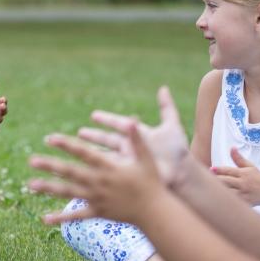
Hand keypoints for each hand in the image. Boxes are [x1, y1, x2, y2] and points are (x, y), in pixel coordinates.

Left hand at [29, 118, 167, 226]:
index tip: (50, 138)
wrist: (155, 212)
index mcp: (109, 167)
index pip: (83, 153)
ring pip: (68, 193)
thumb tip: (131, 121)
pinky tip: (44, 219)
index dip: (66, 145)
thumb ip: (136, 140)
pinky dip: (60, 218)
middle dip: (50, 166)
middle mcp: (99, 183)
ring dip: (48, 189)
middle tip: (31, 160)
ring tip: (30, 185)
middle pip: (70, 172)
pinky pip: (76, 217)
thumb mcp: (146, 159)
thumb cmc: (151, 183)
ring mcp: (97, 199)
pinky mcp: (97, 212)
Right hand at [74, 87, 190, 187]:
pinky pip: (110, 169)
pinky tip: (85, 166)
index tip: (93, 115)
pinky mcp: (127, 173)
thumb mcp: (172, 125)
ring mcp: (128, 160)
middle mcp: (131, 146)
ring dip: (92, 152)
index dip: (106, 119)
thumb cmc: (177, 150)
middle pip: (108, 139)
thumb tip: (163, 88)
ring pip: (105, 154)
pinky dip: (98, 168)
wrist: (182, 173)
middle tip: (80, 132)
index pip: (119, 124)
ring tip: (77, 149)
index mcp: (138, 134)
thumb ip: (166, 107)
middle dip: (94, 136)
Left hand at [212, 148, 259, 208]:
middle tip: (204, 180)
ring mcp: (244, 193)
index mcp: (243, 173)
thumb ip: (239, 159)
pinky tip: (217, 200)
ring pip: (228, 192)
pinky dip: (226, 201)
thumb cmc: (258, 178)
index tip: (210, 169)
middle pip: (226, 181)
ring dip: (219, 190)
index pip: (229, 171)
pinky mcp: (245, 202)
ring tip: (208, 189)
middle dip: (216, 180)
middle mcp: (243, 183)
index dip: (219, 170)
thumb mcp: (250, 167)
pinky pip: (233, 202)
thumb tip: (232, 147)